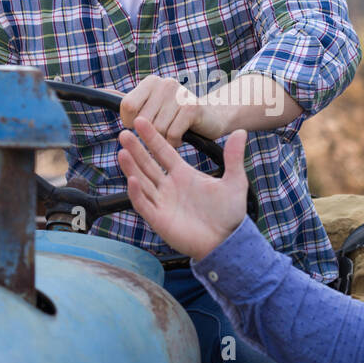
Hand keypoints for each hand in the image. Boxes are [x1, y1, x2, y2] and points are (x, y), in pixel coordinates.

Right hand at [117, 117, 248, 260]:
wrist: (227, 241)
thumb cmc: (229, 213)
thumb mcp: (234, 182)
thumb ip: (233, 157)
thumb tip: (241, 130)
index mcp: (183, 174)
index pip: (163, 152)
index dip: (152, 137)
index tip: (141, 121)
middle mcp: (169, 186)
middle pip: (147, 164)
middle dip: (136, 149)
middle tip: (124, 132)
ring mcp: (162, 202)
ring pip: (141, 181)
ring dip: (131, 167)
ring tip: (122, 151)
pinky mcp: (158, 219)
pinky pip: (144, 204)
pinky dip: (136, 193)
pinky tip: (132, 179)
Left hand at [119, 75, 210, 147]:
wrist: (212, 118)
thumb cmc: (177, 116)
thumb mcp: (154, 106)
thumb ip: (133, 103)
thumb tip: (102, 92)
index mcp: (151, 82)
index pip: (126, 106)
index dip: (130, 123)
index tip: (141, 127)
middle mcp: (164, 83)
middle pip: (142, 121)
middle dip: (150, 134)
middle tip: (162, 131)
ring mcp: (180, 94)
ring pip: (157, 130)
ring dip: (163, 140)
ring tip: (173, 133)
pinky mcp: (192, 108)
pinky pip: (172, 134)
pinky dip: (175, 143)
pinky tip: (181, 136)